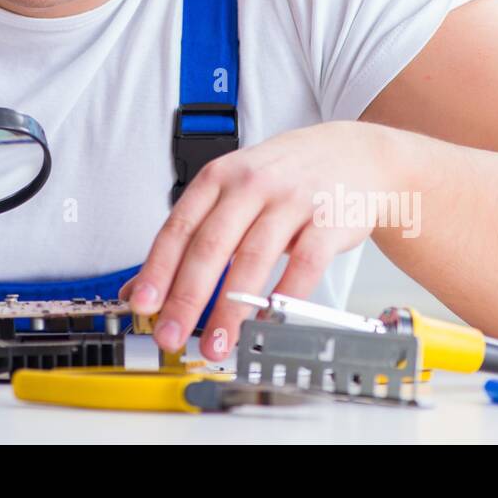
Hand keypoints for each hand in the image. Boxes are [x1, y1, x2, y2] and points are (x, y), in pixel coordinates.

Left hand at [119, 121, 412, 360]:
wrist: (355, 154)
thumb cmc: (286, 177)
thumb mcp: (233, 191)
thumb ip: (193, 235)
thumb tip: (144, 286)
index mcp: (220, 177)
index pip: (179, 226)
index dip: (158, 268)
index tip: (142, 303)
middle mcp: (252, 185)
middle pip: (211, 245)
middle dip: (186, 296)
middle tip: (170, 334)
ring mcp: (292, 201)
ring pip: (253, 258)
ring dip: (230, 308)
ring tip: (216, 343)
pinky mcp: (329, 220)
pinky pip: (305, 264)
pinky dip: (283, 296)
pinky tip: (267, 321)